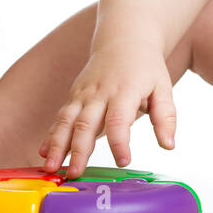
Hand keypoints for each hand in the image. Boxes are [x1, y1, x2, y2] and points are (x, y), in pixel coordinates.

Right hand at [39, 44, 176, 177]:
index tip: (123, 161)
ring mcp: (84, 94)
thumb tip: (168, 145)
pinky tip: (44, 152)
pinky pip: (61, 116)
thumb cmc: (146, 67)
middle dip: (79, 150)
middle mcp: (100, 93)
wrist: (124, 38)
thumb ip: (165, 117)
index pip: (119, 120)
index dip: (120, 142)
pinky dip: (51, 134)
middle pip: (86, 124)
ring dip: (58, 144)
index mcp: (124, 91)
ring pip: (67, 120)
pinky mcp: (74, 95)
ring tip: (51, 167)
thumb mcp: (163, 87)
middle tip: (76, 174)